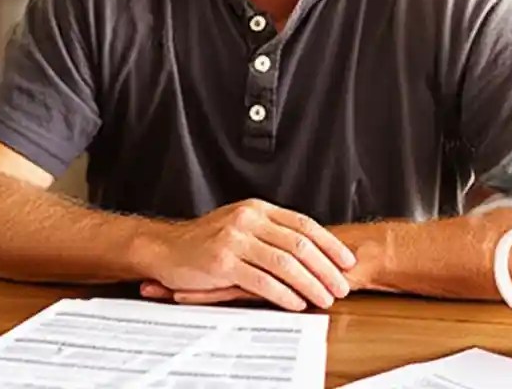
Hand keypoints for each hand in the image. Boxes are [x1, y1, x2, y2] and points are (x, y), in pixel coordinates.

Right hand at [137, 199, 355, 310]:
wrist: (165, 248)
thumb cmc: (204, 242)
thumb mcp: (239, 226)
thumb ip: (269, 233)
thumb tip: (308, 253)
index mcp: (256, 209)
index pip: (303, 224)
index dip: (329, 244)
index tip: (346, 261)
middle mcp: (247, 219)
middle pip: (299, 245)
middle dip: (325, 269)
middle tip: (341, 286)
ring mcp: (234, 239)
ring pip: (285, 263)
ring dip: (310, 284)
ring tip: (324, 298)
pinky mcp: (223, 262)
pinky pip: (262, 280)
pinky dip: (284, 294)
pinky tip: (295, 303)